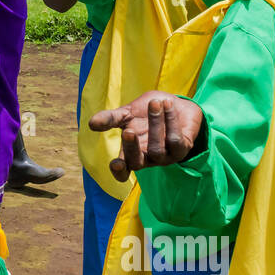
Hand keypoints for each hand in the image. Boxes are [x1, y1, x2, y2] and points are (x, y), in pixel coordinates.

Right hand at [89, 91, 204, 181]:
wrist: (174, 104)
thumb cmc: (146, 112)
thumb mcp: (126, 113)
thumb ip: (110, 118)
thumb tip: (91, 123)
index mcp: (132, 153)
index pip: (123, 170)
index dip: (119, 171)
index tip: (115, 163)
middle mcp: (148, 158)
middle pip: (138, 163)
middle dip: (132, 148)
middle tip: (128, 130)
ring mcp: (166, 156)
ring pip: (158, 149)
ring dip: (156, 124)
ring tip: (154, 103)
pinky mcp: (183, 148)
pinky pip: (175, 139)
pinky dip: (171, 120)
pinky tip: (167, 104)